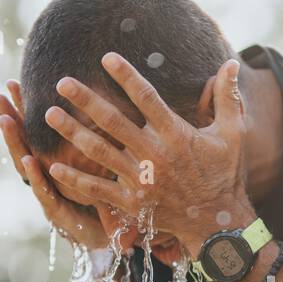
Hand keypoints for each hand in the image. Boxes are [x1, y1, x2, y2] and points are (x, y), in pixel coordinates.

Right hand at [0, 81, 108, 250]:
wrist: (117, 237)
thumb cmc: (112, 198)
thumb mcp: (111, 162)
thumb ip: (109, 137)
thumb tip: (118, 101)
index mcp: (59, 159)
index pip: (38, 130)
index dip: (25, 108)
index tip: (13, 82)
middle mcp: (50, 175)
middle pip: (25, 142)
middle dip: (10, 118)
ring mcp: (51, 193)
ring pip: (28, 166)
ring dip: (16, 142)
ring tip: (3, 120)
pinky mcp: (60, 214)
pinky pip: (46, 192)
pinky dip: (37, 176)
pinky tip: (30, 159)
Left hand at [42, 54, 255, 258]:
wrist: (218, 223)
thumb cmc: (224, 174)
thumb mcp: (233, 134)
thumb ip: (228, 98)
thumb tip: (232, 62)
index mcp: (176, 135)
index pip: (146, 98)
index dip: (126, 76)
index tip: (106, 58)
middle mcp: (155, 156)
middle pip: (113, 122)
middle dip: (85, 100)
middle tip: (61, 82)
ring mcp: (142, 180)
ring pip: (99, 152)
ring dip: (72, 132)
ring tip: (49, 114)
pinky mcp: (133, 203)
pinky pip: (98, 190)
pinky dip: (75, 179)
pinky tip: (53, 165)